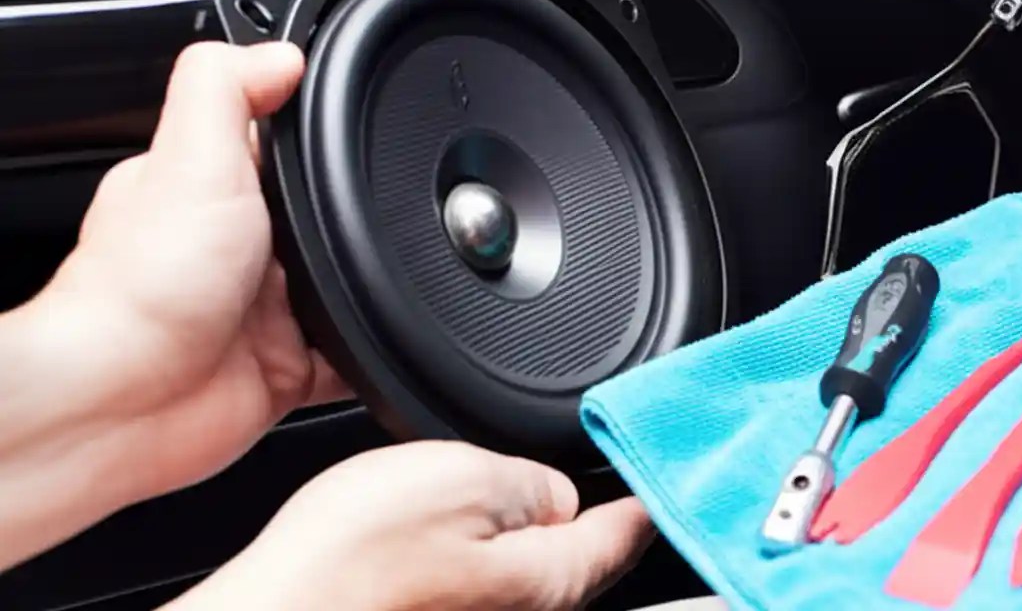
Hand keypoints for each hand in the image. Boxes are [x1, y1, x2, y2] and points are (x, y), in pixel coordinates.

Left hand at [0, 42, 346, 567]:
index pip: (276, 148)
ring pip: (342, 288)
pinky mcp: (283, 370)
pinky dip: (368, 352)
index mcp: (205, 192)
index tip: (352, 134)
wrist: (128, 402)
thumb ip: (227, 89)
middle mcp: (233, 252)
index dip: (316, 141)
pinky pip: (347, 357)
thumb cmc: (143, 289)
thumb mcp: (190, 156)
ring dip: (363, 287)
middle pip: (322, 222)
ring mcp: (261, 312)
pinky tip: (376, 340)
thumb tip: (279, 52)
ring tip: (370, 279)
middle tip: (368, 220)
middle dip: (352, 224)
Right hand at [167, 442, 654, 610]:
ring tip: (512, 486)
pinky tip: (453, 526)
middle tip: (587, 457)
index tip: (657, 458)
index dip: (646, 483)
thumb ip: (530, 482)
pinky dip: (483, 545)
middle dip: (586, 506)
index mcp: (548, 580)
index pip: (626, 532)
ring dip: (528, 525)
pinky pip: (482, 577)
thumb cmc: (349, 565)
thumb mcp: (462, 479)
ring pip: (527, 566)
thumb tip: (557, 495)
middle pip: (581, 554)